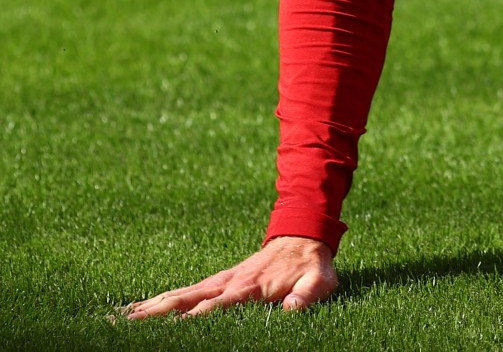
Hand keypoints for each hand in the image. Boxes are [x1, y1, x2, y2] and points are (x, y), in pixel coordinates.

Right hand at [121, 235, 337, 318]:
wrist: (305, 234)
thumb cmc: (312, 265)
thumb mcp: (320, 281)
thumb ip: (307, 296)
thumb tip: (293, 309)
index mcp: (249, 288)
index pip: (214, 308)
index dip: (191, 320)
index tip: (167, 332)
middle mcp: (227, 283)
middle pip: (184, 300)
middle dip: (154, 313)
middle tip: (123, 324)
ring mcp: (219, 280)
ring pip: (178, 295)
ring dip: (149, 307)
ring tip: (119, 318)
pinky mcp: (217, 280)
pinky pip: (184, 290)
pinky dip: (159, 299)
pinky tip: (139, 307)